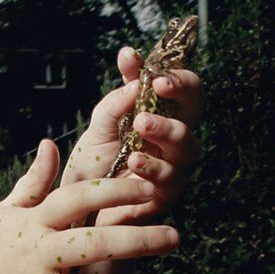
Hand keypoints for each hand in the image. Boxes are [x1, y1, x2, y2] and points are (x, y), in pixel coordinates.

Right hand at [0, 140, 178, 273]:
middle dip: (135, 242)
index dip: (113, 191)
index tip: (146, 187)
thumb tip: (51, 144)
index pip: (77, 199)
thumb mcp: (7, 210)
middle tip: (175, 238)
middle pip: (90, 245)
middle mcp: (37, 255)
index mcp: (35, 223)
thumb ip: (34, 181)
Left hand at [63, 46, 203, 224]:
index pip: (179, 88)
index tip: (154, 70)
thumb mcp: (98, 129)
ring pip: (188, 144)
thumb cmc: (92, 170)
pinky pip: (170, 178)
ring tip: (141, 124)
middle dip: (182, 92)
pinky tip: (136, 160)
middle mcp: (172, 141)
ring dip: (167, 129)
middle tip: (159, 85)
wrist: (78, 212)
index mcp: (159, 118)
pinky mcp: (166, 195)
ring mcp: (173, 167)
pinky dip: (154, 166)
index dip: (175, 74)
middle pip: (196, 108)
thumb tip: (130, 61)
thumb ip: (114, 99)